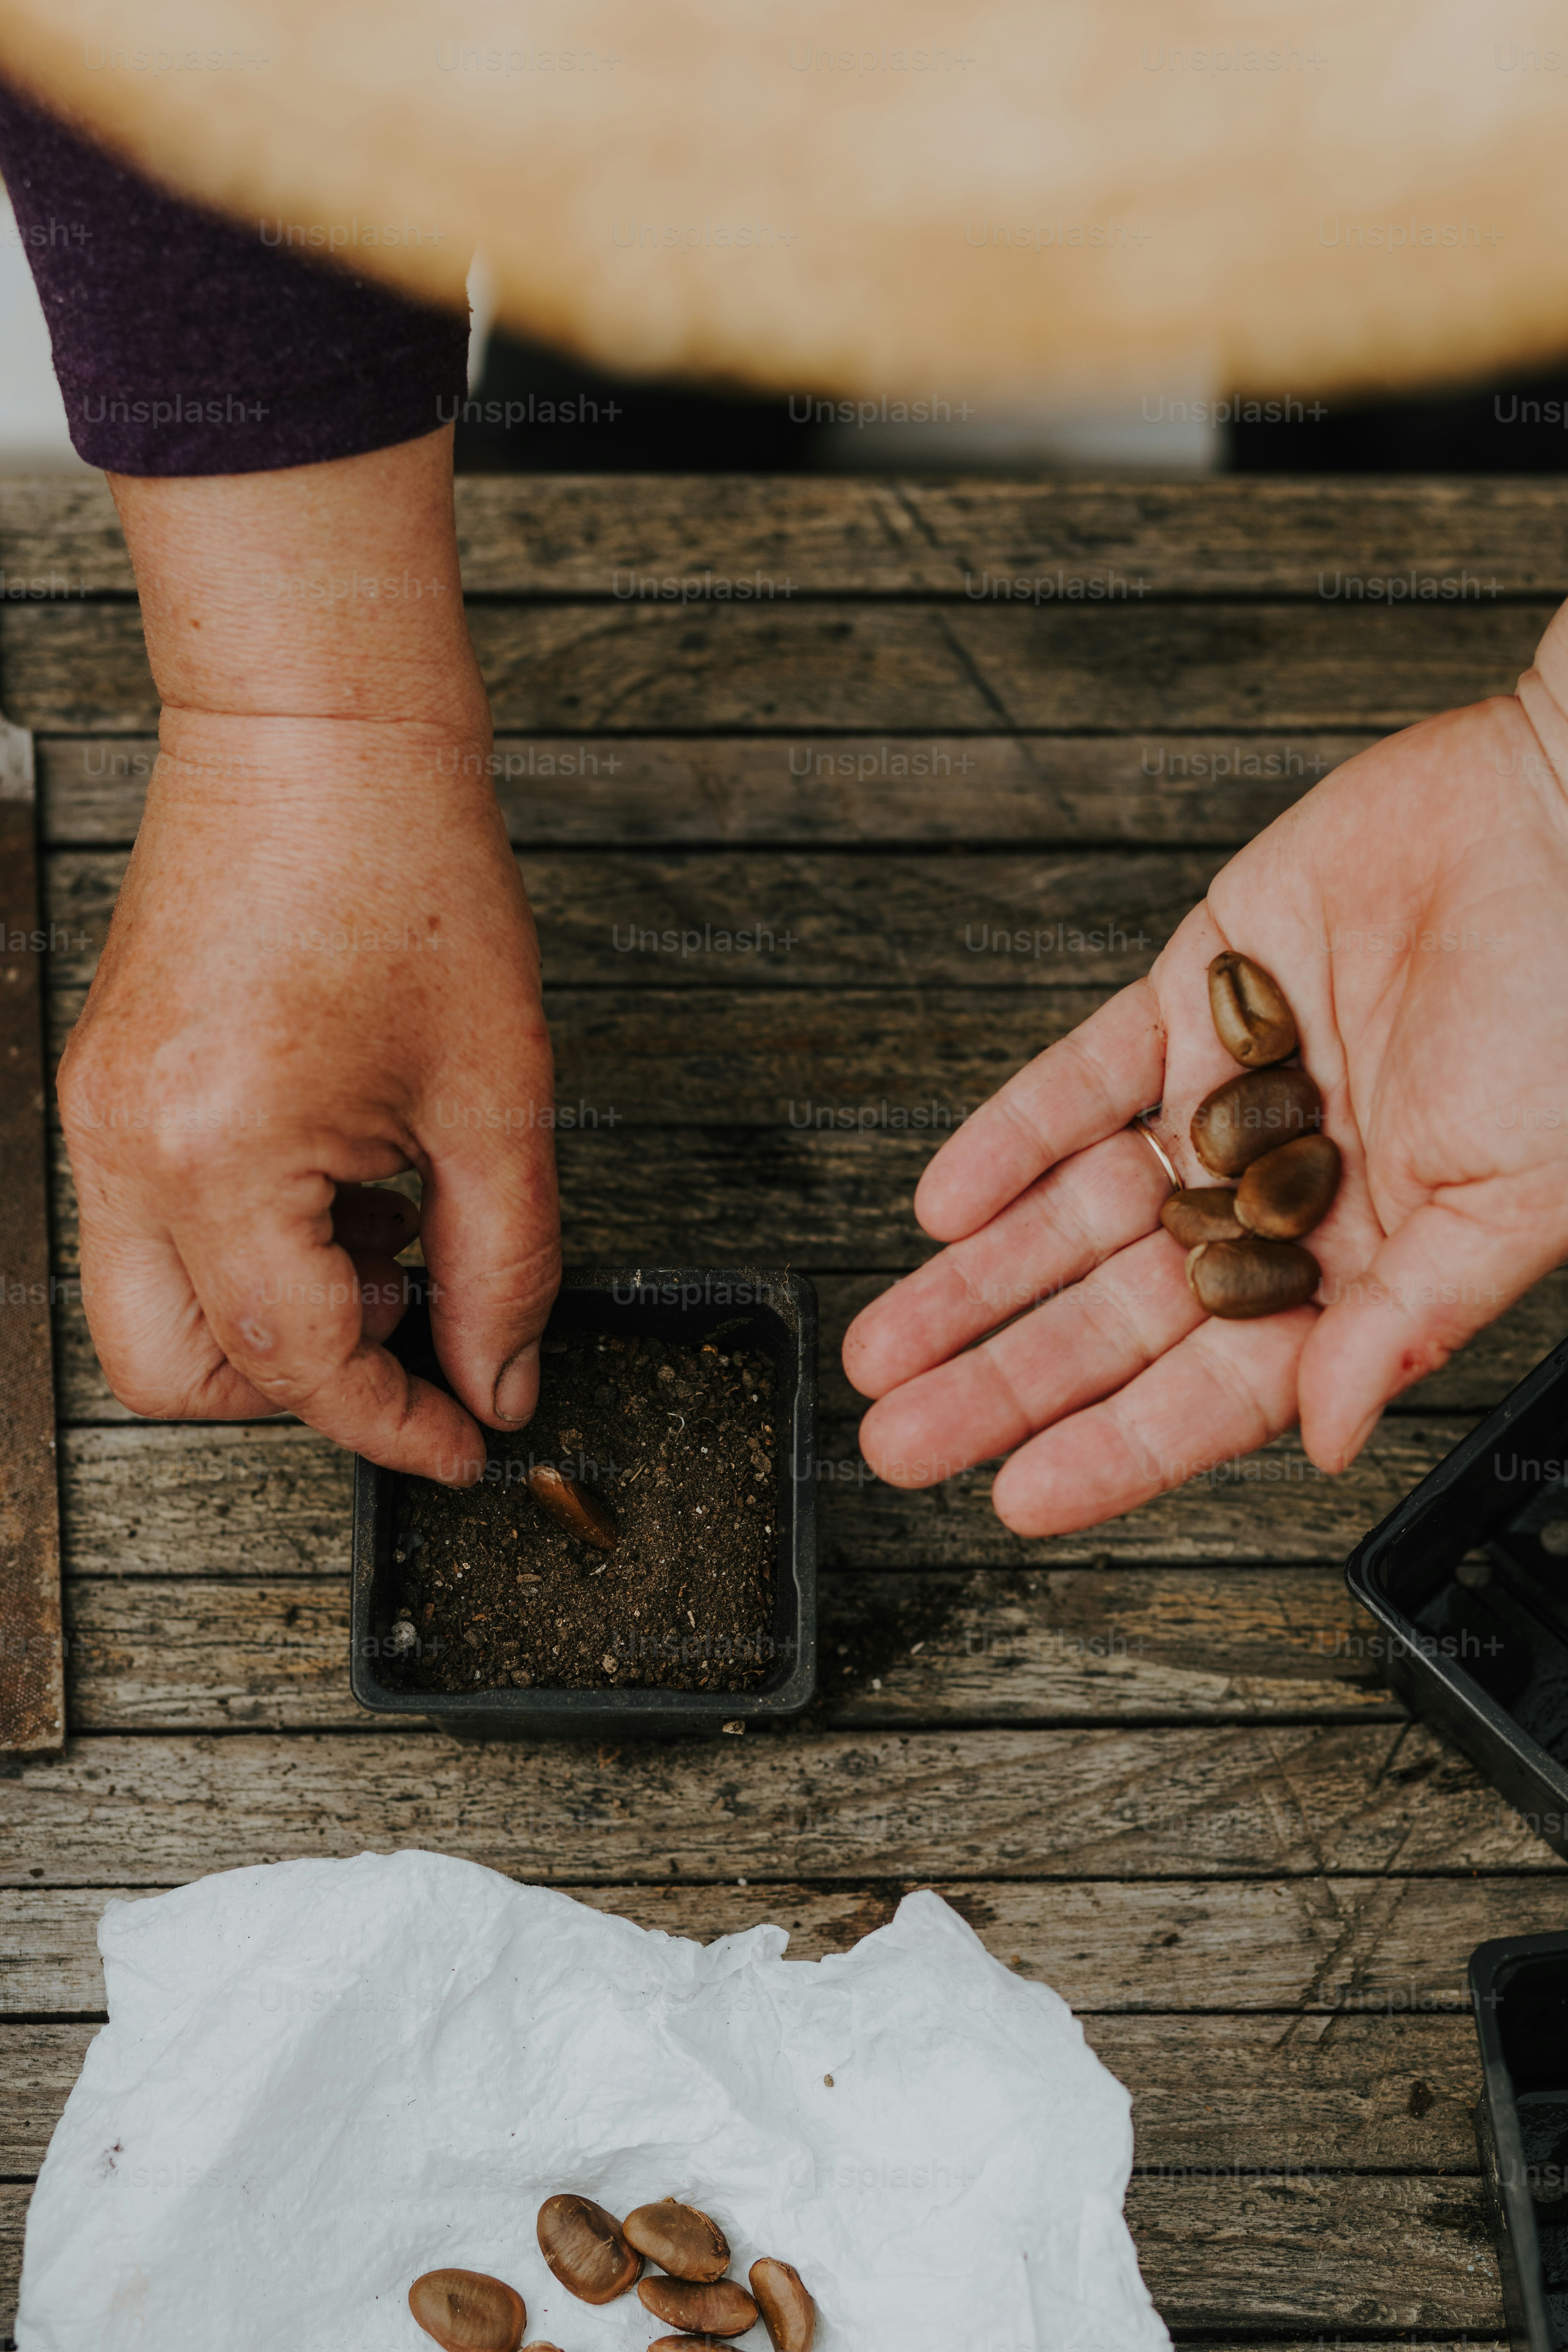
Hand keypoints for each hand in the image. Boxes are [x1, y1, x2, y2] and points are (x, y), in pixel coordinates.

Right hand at [57, 430, 559, 1482]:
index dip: (398, 1427)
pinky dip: (248, 1249)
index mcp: (222, 1153)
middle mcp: (128, 1148)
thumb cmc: (408, 874)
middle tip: (414, 1338)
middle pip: (180, 1377)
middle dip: (304, 1393)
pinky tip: (340, 1185)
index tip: (467, 1441)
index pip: (302, 1368)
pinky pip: (152, 1231)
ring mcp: (98, 1117)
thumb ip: (505, 1266)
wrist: (319, 737)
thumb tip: (499, 1382)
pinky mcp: (105, 1088)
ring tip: (385, 1233)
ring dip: (275, 1320)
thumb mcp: (497, 1096)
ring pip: (154, 1314)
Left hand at [844, 613, 1567, 1534]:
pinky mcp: (1197, 994)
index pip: (1218, 1385)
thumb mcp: (1514, 1199)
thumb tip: (1328, 1435)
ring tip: (884, 1344)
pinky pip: (1081, 1080)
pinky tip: (943, 1207)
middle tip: (902, 1440)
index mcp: (1368, 1262)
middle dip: (1008, 1380)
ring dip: (978, 1279)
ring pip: (1079, 1209)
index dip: (1116, 1444)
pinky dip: (1010, 1139)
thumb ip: (1407, 1319)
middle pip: (1122, 1311)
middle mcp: (1288, 1191)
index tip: (1019, 1496)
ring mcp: (1234, 1094)